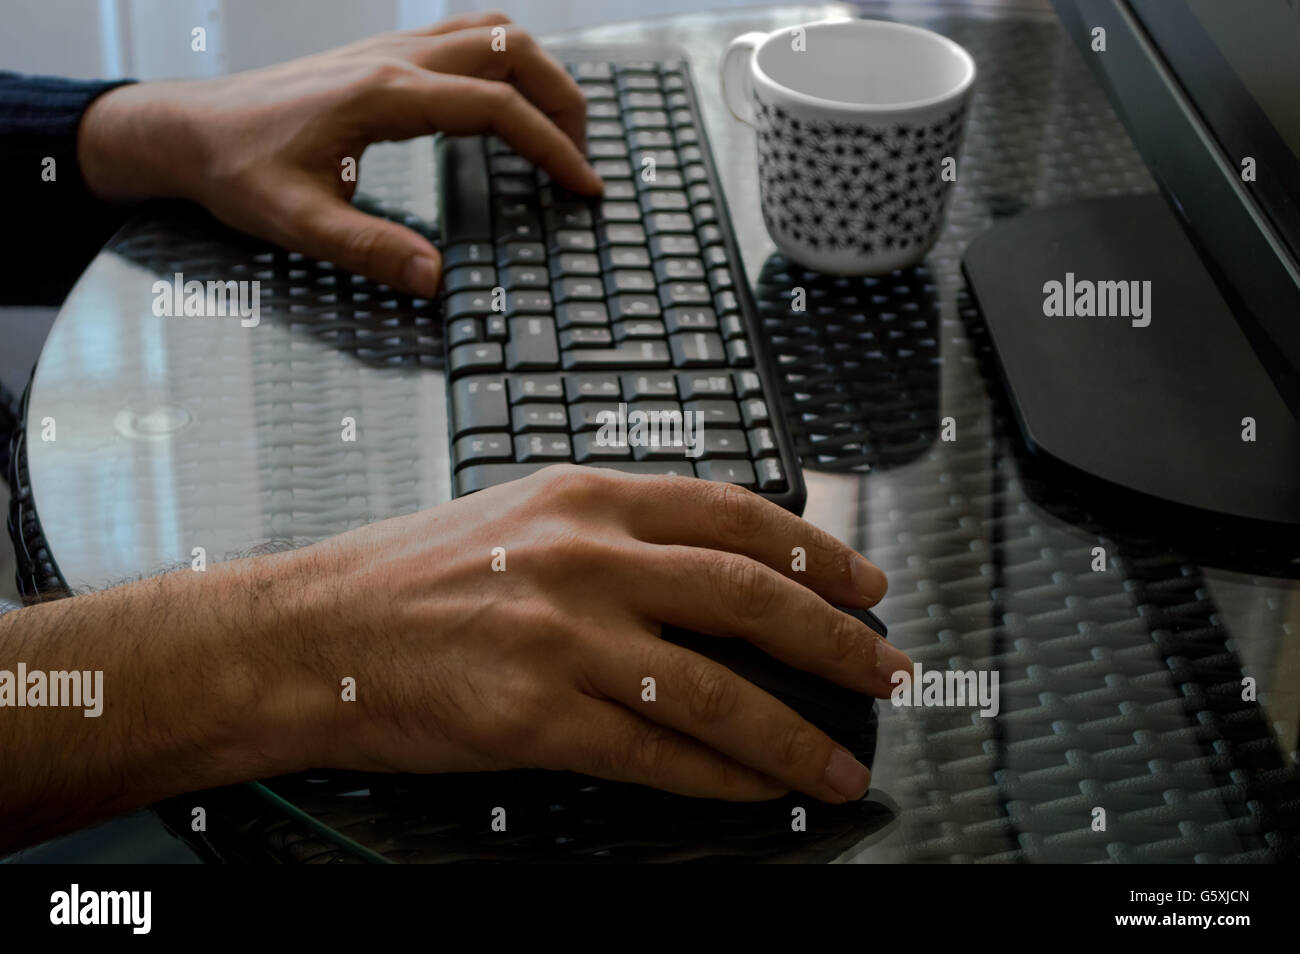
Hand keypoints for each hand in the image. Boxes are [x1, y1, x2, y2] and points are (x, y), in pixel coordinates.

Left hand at [77, 13, 600, 295]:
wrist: (189, 129)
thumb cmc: (238, 170)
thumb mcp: (300, 222)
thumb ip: (370, 250)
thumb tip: (436, 279)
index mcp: (385, 96)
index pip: (496, 108)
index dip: (551, 147)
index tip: (584, 186)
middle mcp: (394, 59)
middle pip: (511, 49)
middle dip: (563, 100)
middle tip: (583, 157)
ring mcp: (389, 49)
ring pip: (492, 31)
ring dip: (539, 72)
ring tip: (559, 128)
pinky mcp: (382, 56)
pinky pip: (464, 36)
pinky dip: (505, 63)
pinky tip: (507, 103)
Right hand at [281, 466, 905, 802]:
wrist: (308, 634)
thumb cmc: (405, 577)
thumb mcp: (519, 517)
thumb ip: (613, 533)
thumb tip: (708, 568)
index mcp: (585, 498)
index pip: (732, 513)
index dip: (814, 551)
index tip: (864, 582)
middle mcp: (585, 558)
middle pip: (749, 595)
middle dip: (836, 637)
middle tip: (886, 668)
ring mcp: (564, 637)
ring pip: (717, 690)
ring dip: (792, 733)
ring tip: (838, 759)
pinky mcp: (537, 716)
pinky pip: (657, 752)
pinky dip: (721, 776)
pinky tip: (757, 788)